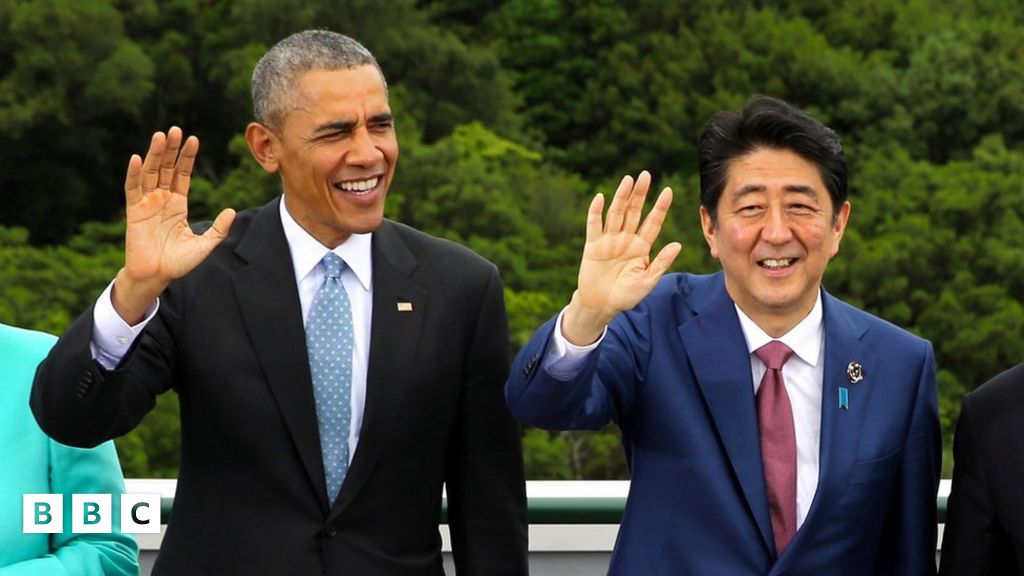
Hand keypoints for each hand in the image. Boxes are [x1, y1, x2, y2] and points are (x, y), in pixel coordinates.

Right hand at [113, 127, 235, 322]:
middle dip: (171, 149)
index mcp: (178, 204)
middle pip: (166, 168)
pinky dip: (134, 173)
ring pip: (150, 173)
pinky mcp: (134, 211)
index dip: (188, 157)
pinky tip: (136, 158)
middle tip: (175, 129)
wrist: (157, 276)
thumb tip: (232, 211)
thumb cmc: (179, 262)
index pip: (183, 174)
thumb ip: (218, 228)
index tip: (194, 139)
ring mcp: (147, 203)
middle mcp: (162, 199)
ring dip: (154, 154)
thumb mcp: (205, 245)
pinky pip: (133, 189)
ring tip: (160, 136)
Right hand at [562, 171, 680, 344]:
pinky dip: (596, 212)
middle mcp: (626, 239)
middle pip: (634, 212)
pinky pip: (594, 226)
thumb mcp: (647, 281)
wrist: (601, 306)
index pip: (653, 222)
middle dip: (640, 194)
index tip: (668, 191)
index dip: (660, 207)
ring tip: (628, 180)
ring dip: (621, 197)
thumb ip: (661, 263)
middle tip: (646, 175)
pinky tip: (601, 198)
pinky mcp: (593, 246)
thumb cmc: (626, 296)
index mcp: (641, 247)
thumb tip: (678, 245)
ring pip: (616, 214)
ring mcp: (609, 241)